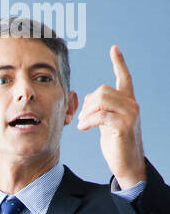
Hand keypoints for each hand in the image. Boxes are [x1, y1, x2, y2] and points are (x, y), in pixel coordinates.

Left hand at [77, 45, 145, 189]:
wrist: (128, 164)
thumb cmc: (117, 144)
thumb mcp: (108, 123)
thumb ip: (101, 109)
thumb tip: (89, 97)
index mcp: (128, 102)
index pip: (124, 77)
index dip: (119, 63)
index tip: (114, 48)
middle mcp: (131, 105)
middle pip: (103, 91)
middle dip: (87, 103)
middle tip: (82, 118)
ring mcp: (129, 115)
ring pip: (101, 101)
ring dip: (86, 112)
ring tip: (83, 123)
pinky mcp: (123, 126)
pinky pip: (100, 116)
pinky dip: (88, 121)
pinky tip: (84, 128)